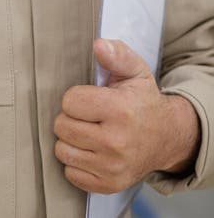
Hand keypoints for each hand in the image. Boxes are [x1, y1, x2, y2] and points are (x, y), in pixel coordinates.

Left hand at [53, 39, 199, 193]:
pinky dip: (76, 161)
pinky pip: (71, 173)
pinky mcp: (108, 185)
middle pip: (62, 126)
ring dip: (70, 140)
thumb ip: (116, 55)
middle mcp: (116, 142)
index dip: (75, 97)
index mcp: (120, 110)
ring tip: (87, 132)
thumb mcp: (135, 71)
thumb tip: (98, 44)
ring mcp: (112, 167)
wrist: (166, 137)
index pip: (70, 102)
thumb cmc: (143, 101)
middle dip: (70, 117)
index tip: (89, 98)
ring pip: (62, 151)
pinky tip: (91, 151)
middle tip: (88, 116)